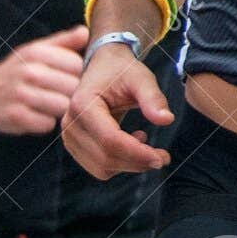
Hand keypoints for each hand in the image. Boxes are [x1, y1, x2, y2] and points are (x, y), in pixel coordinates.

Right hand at [0, 26, 88, 136]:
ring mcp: (21, 95)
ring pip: (61, 107)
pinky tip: (39, 116)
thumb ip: (63, 42)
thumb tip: (85, 32)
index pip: (77, 65)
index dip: (78, 74)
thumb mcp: (37, 50)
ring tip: (52, 105)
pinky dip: (46, 123)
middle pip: (71, 87)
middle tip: (62, 96)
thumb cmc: (18, 70)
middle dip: (71, 94)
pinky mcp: (16, 116)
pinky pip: (47, 124)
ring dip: (60, 109)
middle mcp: (29, 72)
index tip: (69, 79)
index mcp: (37, 52)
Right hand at [61, 44, 172, 178]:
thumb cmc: (121, 71)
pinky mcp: (74, 148)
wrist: (102, 68)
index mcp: (83, 105)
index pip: (110, 141)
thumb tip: (167, 120)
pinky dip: (120, 164)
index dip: (137, 154)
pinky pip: (99, 168)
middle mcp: (71, 125)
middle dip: (137, 162)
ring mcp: (69, 139)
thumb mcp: (141, 78)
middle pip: (106, 159)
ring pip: (102, 169)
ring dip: (129, 164)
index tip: (161, 158)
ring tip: (144, 141)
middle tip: (162, 158)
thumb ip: (153, 98)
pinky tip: (130, 143)